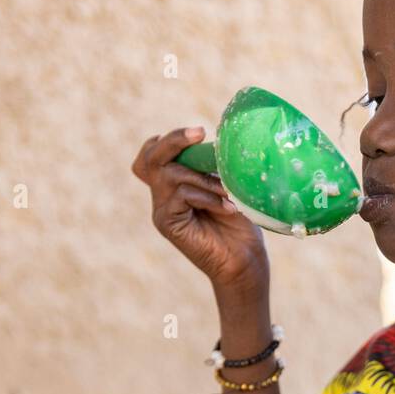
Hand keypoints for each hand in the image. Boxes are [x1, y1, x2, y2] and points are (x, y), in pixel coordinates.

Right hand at [132, 126, 268, 290]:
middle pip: (150, 158)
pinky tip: (227, 208)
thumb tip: (214, 138)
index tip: (199, 133)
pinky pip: (182, 195)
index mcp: (173, 184)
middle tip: (199, 133)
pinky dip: (207, 197)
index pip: (153, 154)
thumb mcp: (225, 187)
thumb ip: (210, 166)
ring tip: (229, 191)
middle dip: (174, 140)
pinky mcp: (167, 223)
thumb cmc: (239, 223)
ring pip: (171, 175)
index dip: (170, 140)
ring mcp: (162, 210)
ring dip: (204, 178)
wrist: (243, 260)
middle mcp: (162, 196)